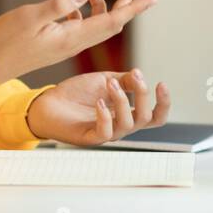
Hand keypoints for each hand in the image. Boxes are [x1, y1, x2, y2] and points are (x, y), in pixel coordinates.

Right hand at [0, 0, 155, 82]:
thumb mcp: (32, 17)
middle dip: (124, 3)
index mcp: (73, 37)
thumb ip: (60, 4)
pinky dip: (84, 11)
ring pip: (95, 25)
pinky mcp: (56, 43)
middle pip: (110, 24)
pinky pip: (79, 27)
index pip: (112, 21)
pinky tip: (75, 0)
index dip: (133, 8)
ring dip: (100, 5)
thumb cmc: (7, 40)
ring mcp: (65, 44)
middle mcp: (74, 43)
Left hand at [25, 68, 170, 146]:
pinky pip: (105, 132)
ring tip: (110, 84)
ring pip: (128, 124)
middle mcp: (120, 126)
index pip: (155, 117)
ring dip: (123, 100)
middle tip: (134, 77)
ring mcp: (106, 133)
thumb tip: (140, 75)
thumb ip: (124, 80)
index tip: (161, 83)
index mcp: (126, 114)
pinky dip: (105, 115)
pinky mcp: (90, 137)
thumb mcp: (104, 80)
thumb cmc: (76, 94)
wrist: (48, 102)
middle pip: (145, 118)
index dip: (164, 104)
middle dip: (143, 96)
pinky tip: (99, 102)